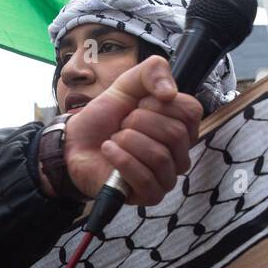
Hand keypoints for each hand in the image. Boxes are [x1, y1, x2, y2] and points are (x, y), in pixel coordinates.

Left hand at [63, 56, 201, 204]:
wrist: (76, 141)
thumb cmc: (107, 117)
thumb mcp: (128, 84)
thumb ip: (153, 71)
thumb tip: (170, 93)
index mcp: (181, 127)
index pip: (191, 111)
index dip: (159, 103)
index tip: (138, 105)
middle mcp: (180, 153)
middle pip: (175, 134)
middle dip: (138, 122)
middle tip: (122, 124)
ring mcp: (167, 177)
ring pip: (160, 156)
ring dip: (128, 141)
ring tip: (114, 139)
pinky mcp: (150, 196)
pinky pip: (145, 178)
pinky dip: (121, 159)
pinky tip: (108, 151)